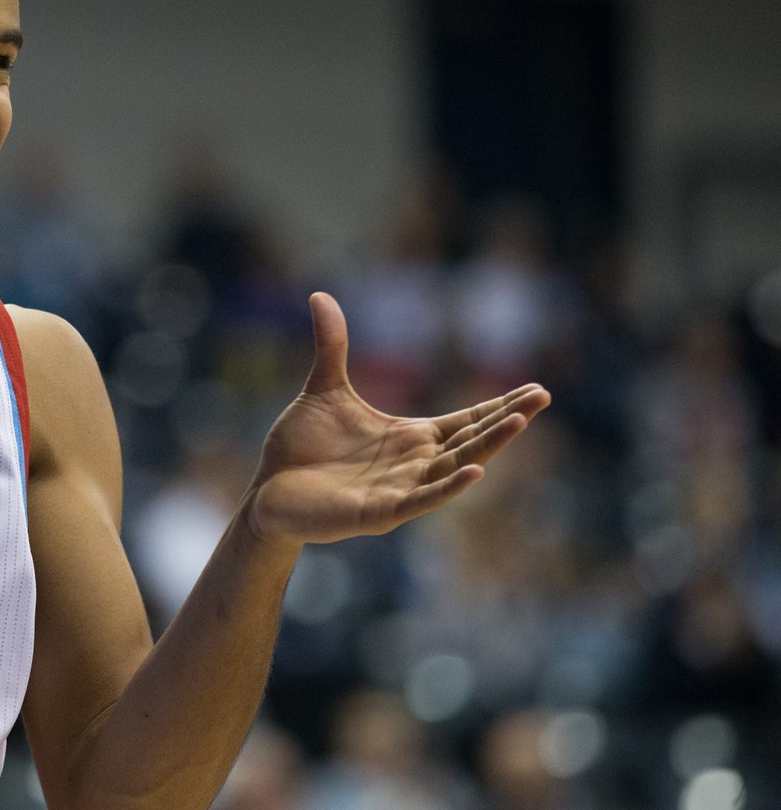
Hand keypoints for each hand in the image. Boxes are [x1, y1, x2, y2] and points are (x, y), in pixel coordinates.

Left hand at [244, 292, 549, 553]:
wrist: (268, 489)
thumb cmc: (301, 446)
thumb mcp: (324, 389)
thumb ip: (332, 346)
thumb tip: (320, 295)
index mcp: (409, 437)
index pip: (464, 421)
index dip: (498, 406)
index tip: (536, 390)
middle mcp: (413, 464)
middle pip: (469, 442)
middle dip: (505, 421)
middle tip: (541, 398)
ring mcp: (398, 491)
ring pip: (452, 470)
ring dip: (486, 448)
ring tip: (518, 424)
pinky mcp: (377, 514)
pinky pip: (420, 501)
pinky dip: (447, 487)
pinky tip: (474, 471)